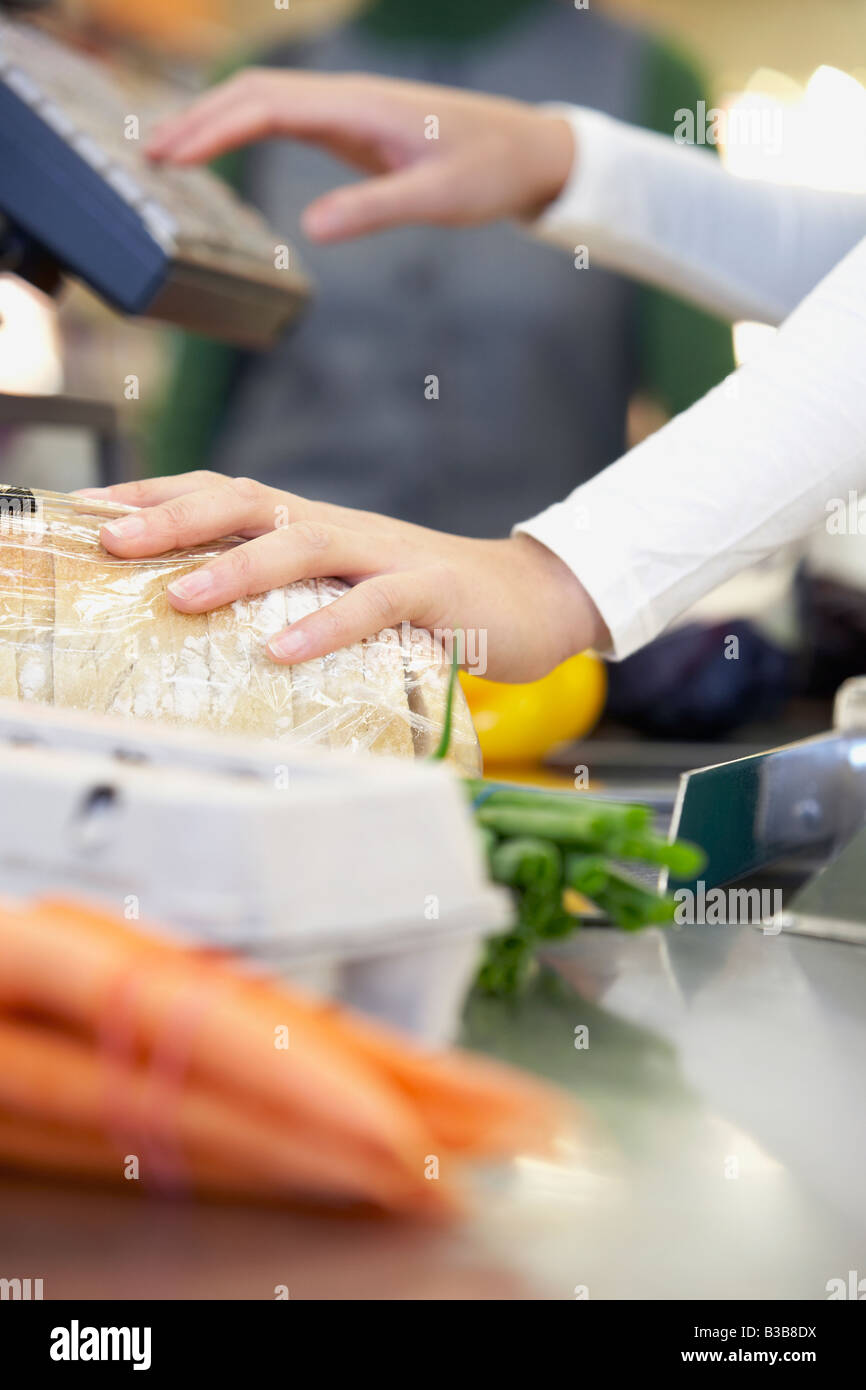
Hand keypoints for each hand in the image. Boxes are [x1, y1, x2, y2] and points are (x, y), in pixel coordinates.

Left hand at [81, 474, 606, 681]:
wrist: (534, 598)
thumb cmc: (429, 604)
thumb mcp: (349, 590)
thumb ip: (294, 595)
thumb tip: (210, 626)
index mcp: (316, 525)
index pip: (227, 493)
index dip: (159, 496)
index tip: (92, 513)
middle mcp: (343, 528)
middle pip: (250, 500)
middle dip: (175, 518)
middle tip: (111, 542)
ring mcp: (388, 554)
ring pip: (305, 543)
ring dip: (238, 567)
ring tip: (181, 597)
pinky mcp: (432, 593)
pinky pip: (375, 604)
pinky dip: (327, 625)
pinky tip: (284, 651)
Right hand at [147, 70, 574, 241]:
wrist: (528, 150)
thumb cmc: (490, 170)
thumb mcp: (438, 198)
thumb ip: (375, 210)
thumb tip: (310, 230)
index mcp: (361, 106)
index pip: (269, 106)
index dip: (215, 129)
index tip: (174, 157)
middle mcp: (347, 98)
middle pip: (254, 93)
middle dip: (199, 120)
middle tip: (150, 159)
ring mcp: (348, 110)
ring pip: (265, 100)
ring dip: (215, 120)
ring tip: (169, 154)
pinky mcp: (353, 127)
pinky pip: (285, 118)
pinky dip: (244, 129)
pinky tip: (222, 151)